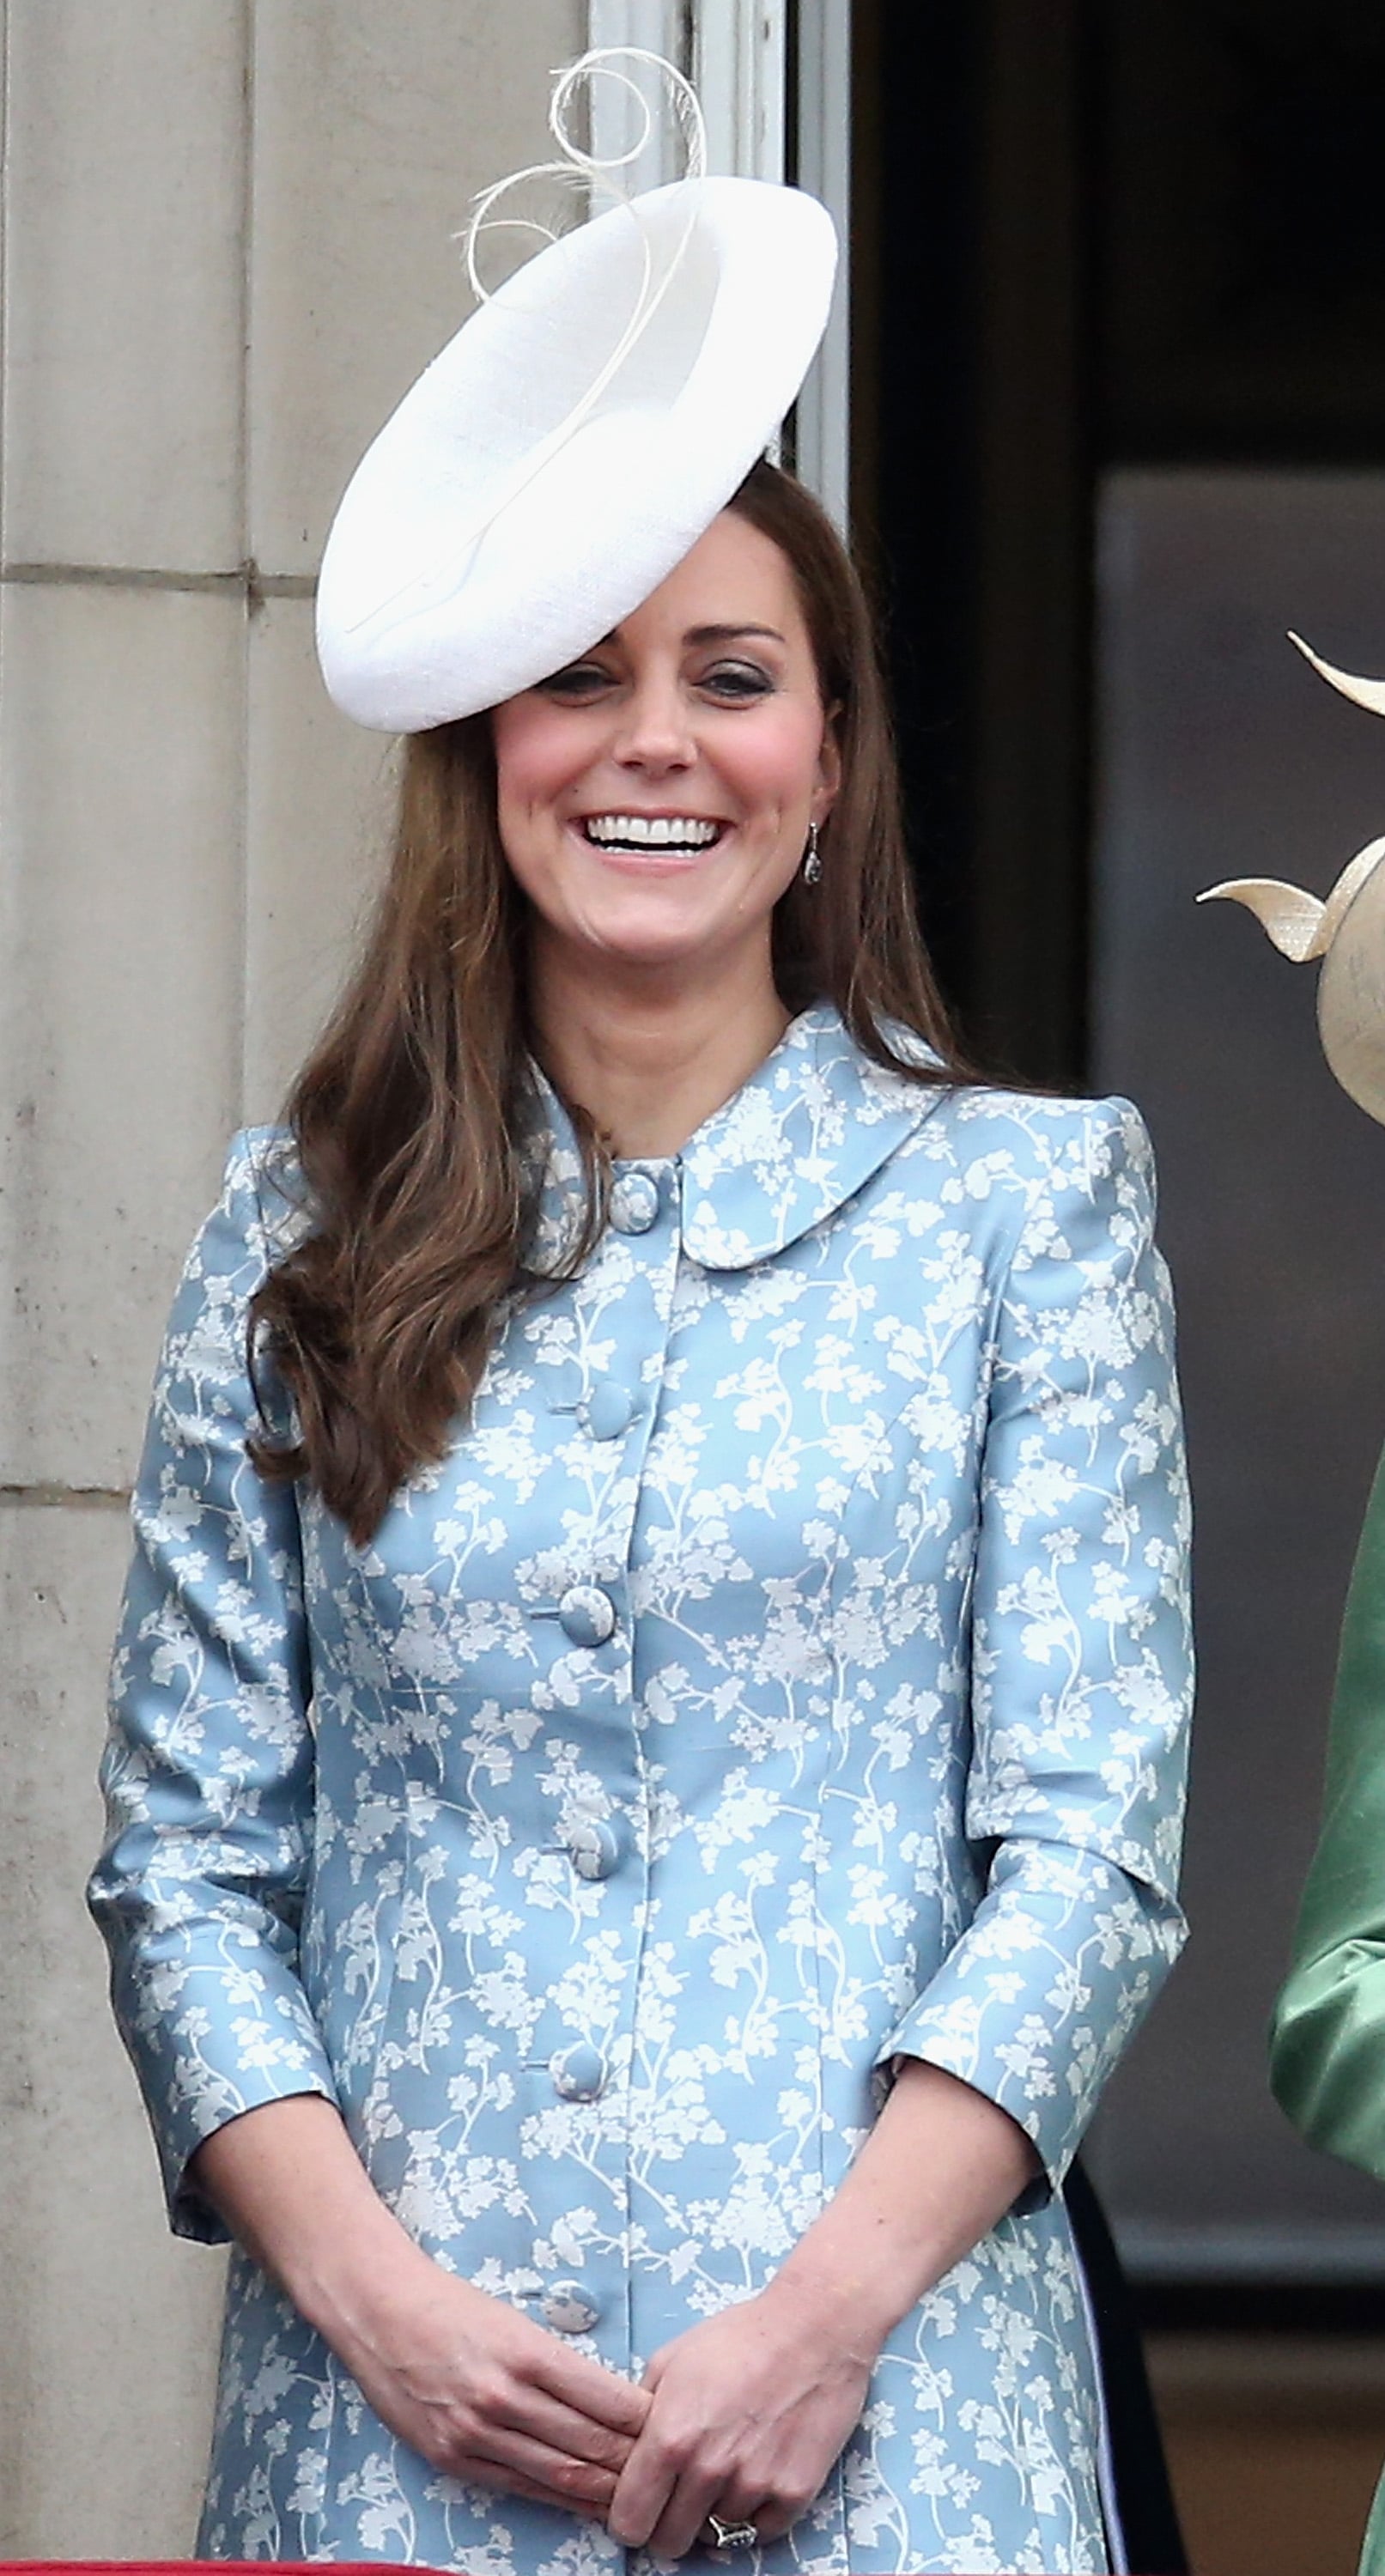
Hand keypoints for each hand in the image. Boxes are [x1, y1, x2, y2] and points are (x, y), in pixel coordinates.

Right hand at [189, 2099, 648, 2520]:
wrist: (381, 2313)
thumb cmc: (456, 2307)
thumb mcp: (516, 2320)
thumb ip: (561, 2364)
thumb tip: (616, 2400)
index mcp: (529, 2352)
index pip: (608, 2402)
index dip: (647, 2424)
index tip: (675, 2428)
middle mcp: (505, 2397)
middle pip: (592, 2446)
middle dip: (637, 2465)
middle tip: (672, 2474)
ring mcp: (477, 2434)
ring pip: (562, 2477)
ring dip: (606, 2491)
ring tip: (642, 2498)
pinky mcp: (455, 2458)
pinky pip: (522, 2488)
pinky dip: (562, 2500)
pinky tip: (589, 2504)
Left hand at [606, 2284, 871, 2556]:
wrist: (814, 2328)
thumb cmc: (741, 2337)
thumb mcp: (670, 2360)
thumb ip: (640, 2414)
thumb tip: (628, 2455)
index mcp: (670, 2437)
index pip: (630, 2522)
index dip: (629, 2519)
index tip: (639, 2509)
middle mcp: (709, 2469)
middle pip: (670, 2543)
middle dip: (667, 2525)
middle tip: (679, 2499)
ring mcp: (754, 2484)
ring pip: (716, 2535)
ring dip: (714, 2511)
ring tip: (726, 2467)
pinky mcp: (795, 2492)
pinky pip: (760, 2531)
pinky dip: (754, 2513)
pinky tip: (755, 2476)